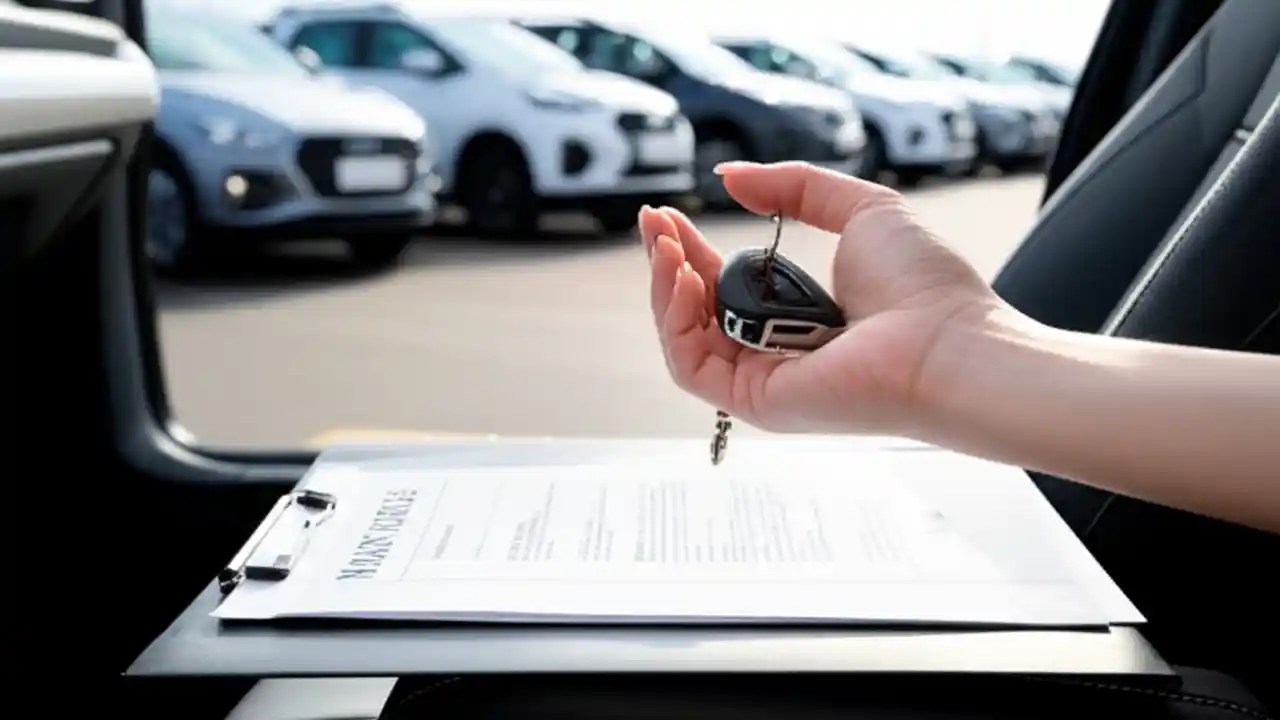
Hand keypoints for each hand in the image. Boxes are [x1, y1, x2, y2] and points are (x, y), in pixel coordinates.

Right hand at [639, 161, 1015, 435]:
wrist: (949, 344)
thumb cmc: (924, 287)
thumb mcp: (859, 208)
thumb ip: (796, 186)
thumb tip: (730, 176)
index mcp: (798, 319)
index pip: (726, 285)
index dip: (693, 249)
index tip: (670, 214)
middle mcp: (775, 355)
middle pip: (697, 311)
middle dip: (668, 262)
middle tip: (652, 220)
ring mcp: (764, 382)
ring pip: (685, 339)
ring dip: (663, 289)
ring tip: (664, 246)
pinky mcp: (758, 402)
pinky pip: (692, 367)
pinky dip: (675, 323)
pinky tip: (681, 280)